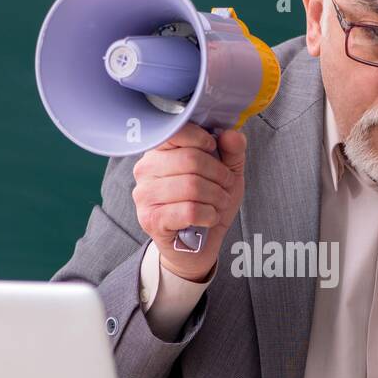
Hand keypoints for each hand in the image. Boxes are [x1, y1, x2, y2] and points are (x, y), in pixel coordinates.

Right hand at [132, 123, 246, 281]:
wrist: (196, 245)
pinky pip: (189, 210)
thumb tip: (232, 134)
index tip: (213, 149)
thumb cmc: (207, 203)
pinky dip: (209, 215)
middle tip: (225, 186)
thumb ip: (231, 151)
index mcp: (159, 151)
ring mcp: (145, 195)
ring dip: (216, 197)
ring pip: (191, 186)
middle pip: (190, 160)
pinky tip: (209, 218)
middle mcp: (145, 169)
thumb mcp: (226, 173)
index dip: (201, 139)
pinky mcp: (151, 219)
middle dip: (219, 175)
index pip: (175, 131)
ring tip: (219, 203)